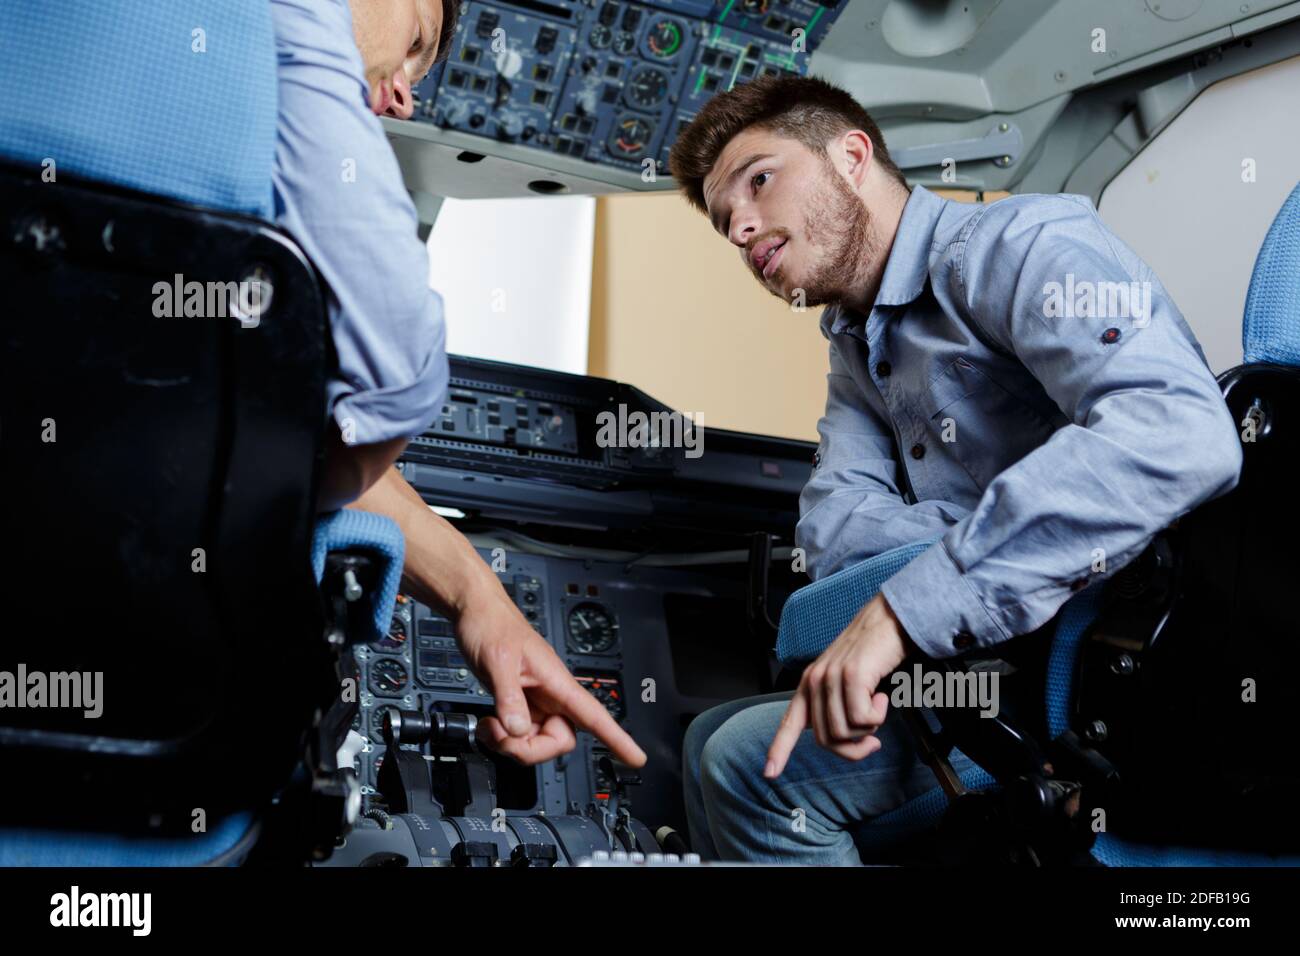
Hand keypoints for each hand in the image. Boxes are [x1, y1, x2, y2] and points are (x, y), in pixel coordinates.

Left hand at [454, 581, 646, 767]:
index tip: (636, 758)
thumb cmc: (493, 624)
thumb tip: (518, 730)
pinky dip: (503, 737)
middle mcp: (551, 695)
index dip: (617, 739)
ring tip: (490, 726)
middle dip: (530, 749)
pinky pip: (519, 736)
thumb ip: (509, 698)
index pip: (595, 715)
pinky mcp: (519, 704)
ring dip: (511, 744)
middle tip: (504, 738)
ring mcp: (535, 702)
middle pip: (559, 742)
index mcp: (557, 681)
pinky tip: (489, 724)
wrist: (477, 612)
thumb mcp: (499, 661)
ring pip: (537, 743)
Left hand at [765, 593, 910, 777]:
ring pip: (844, 733)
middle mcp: (814, 682)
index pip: (789, 723)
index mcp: (808, 686)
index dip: (779, 750)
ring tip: (877, 706)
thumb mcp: (846, 683)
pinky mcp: (851, 676)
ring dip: (869, 730)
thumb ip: (837, 708)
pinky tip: (882, 696)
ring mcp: (830, 678)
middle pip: (827, 740)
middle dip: (854, 749)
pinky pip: (863, 720)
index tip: (769, 774)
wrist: (887, 621)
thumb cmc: (871, 655)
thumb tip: (848, 743)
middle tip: (873, 741)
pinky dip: (878, 715)